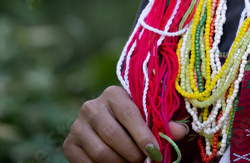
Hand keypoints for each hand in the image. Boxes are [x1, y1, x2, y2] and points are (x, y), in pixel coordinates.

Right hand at [64, 86, 188, 162]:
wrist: (105, 124)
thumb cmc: (133, 119)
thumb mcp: (147, 116)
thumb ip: (163, 123)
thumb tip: (180, 132)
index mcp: (113, 94)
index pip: (130, 115)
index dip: (144, 135)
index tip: (156, 151)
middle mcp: (91, 107)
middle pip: (114, 135)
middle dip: (133, 153)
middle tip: (144, 161)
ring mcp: (77, 126)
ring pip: (101, 152)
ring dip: (120, 162)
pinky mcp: (69, 144)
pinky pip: (88, 162)